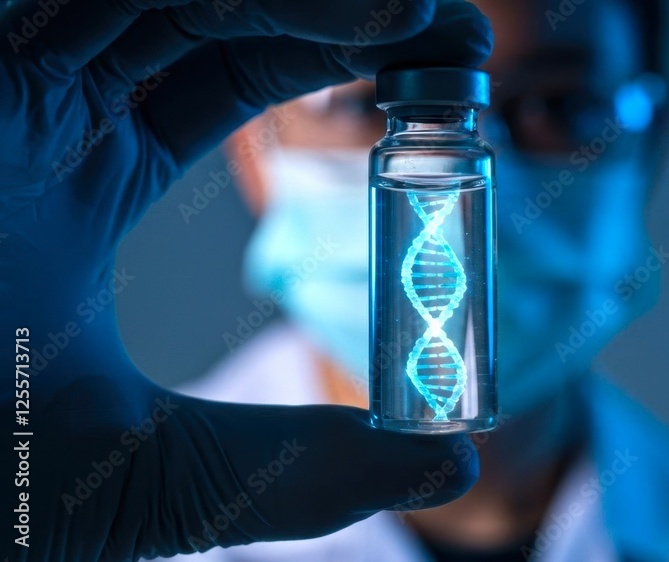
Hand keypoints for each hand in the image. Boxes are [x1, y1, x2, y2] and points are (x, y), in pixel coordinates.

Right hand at [0, 1, 490, 559]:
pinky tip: (366, 17)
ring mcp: (2, 61)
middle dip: (346, 12)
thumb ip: (302, 469)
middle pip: (219, 10)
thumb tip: (454, 463)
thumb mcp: (168, 475)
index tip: (445, 83)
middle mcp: (40, 94)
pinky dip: (248, 4)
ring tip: (429, 16)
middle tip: (464, 38)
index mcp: (80, 165)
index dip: (341, 60)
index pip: (233, 74)